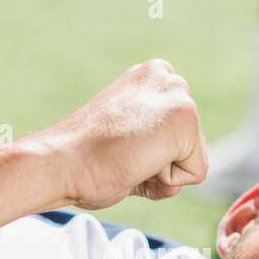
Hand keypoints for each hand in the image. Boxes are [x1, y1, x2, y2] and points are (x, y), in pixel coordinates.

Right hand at [35, 60, 208, 209]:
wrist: (63, 162)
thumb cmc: (83, 157)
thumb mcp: (123, 134)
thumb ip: (153, 141)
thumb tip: (171, 171)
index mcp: (151, 76)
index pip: (176, 134)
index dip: (151, 155)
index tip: (119, 147)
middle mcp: (168, 78)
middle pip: (189, 145)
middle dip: (160, 164)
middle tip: (123, 155)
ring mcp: (179, 96)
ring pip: (193, 160)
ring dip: (161, 174)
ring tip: (129, 158)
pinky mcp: (186, 120)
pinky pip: (195, 174)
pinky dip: (166, 183)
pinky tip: (137, 163)